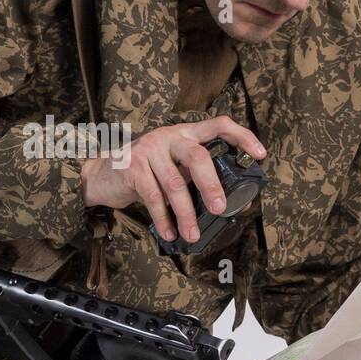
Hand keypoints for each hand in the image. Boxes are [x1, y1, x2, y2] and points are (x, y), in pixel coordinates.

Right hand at [80, 116, 265, 244]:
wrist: (101, 174)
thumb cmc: (144, 173)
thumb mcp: (171, 167)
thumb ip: (192, 175)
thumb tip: (223, 202)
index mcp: (184, 134)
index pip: (218, 125)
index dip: (241, 137)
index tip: (259, 154)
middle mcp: (168, 136)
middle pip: (197, 157)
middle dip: (211, 185)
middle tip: (220, 208)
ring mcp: (149, 149)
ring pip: (175, 184)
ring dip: (186, 214)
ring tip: (192, 234)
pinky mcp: (132, 166)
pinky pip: (153, 197)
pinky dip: (164, 219)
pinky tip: (170, 232)